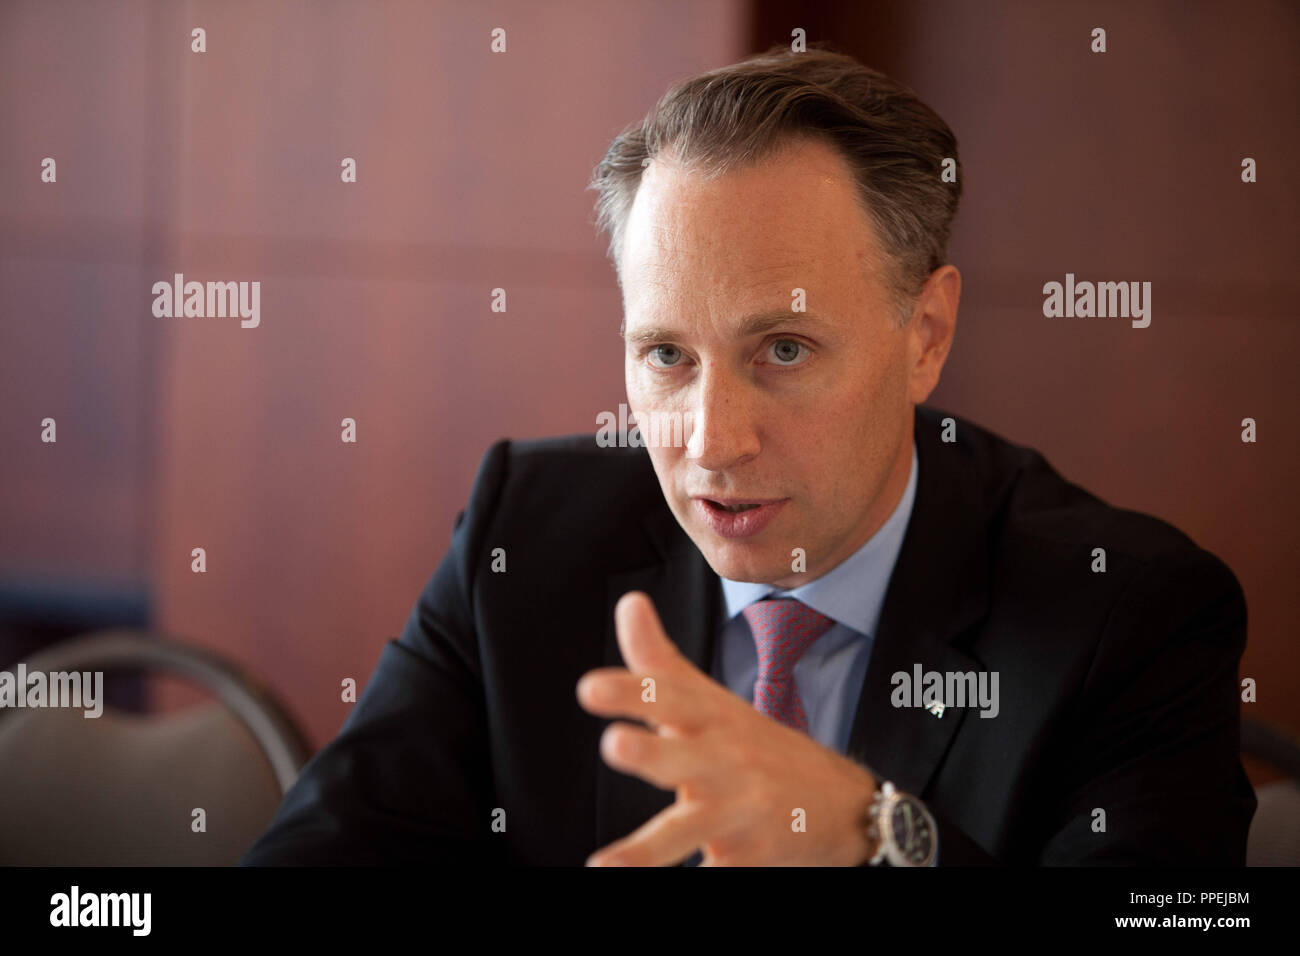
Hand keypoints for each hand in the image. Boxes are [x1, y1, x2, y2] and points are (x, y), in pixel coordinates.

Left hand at [576, 590, 878, 865]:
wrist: (842, 805)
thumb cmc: (754, 747)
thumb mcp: (710, 702)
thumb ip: (658, 661)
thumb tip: (628, 602)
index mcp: (710, 721)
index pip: (670, 698)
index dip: (632, 691)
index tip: (590, 688)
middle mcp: (724, 763)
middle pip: (683, 758)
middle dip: (650, 754)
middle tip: (612, 745)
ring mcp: (738, 814)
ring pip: (688, 831)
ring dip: (646, 850)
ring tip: (601, 867)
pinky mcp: (747, 860)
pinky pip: (714, 874)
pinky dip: (701, 880)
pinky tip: (668, 892)